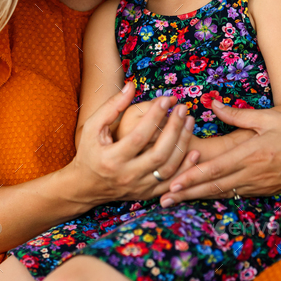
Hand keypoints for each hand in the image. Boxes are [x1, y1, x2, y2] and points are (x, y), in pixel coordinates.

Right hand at [70, 83, 198, 204]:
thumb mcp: (92, 127)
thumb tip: (131, 86)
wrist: (85, 186)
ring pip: (169, 169)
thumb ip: (111, 106)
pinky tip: (194, 150)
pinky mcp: (147, 194)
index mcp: (111, 159)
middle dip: (174, 129)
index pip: (138, 136)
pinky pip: (172, 183)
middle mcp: (126, 176)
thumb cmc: (89, 151)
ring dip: (183, 145)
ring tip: (190, 122)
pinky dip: (185, 168)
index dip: (154, 117)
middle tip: (183, 109)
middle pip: (159, 154)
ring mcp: (138, 188)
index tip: (166, 100)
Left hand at [159, 99, 280, 205]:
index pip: (215, 170)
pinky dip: (217, 197)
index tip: (171, 184)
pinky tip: (203, 197)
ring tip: (175, 202)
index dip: (191, 178)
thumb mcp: (267, 117)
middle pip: (213, 187)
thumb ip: (237, 114)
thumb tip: (212, 104)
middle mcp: (253, 174)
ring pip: (223, 194)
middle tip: (161, 200)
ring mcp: (259, 185)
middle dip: (186, 194)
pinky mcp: (265, 190)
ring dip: (197, 198)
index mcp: (251, 155)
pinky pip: (237, 194)